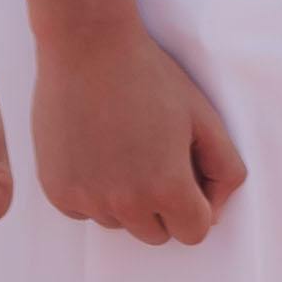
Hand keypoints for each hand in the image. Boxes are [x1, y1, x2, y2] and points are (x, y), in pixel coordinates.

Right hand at [33, 13, 244, 248]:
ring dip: (127, 200)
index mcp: (167, 189)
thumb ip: (225, 170)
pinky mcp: (56, 191)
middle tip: (157, 157)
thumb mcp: (205, 119)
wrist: (87, 47)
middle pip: (156, 233)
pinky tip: (98, 151)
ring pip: (119, 223)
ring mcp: (86, 199)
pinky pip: (85, 210)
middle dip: (164, 205)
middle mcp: (124, 204)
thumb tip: (215, 210)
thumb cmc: (151, 78)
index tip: (189, 174)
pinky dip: (94, 191)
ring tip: (126, 147)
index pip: (194, 232)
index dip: (198, 204)